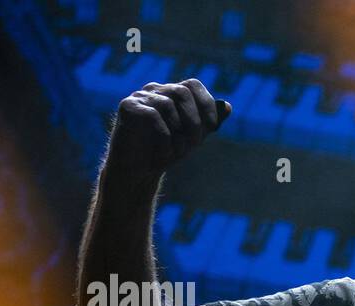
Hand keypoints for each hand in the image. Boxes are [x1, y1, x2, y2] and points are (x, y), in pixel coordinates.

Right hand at [106, 78, 230, 189]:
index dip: (206, 104)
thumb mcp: (191, 138)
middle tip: (194, 145)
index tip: (212, 127)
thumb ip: (207, 123)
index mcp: (171, 93)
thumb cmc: (165, 151)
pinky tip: (161, 155)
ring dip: (178, 134)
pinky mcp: (127, 107)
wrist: (137, 171)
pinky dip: (164, 140)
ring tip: (176, 152)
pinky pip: (153, 117)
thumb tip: (227, 106)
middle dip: (194, 122)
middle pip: (182, 92)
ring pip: (168, 105)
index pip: (193, 85)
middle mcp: (155, 90)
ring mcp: (139, 96)